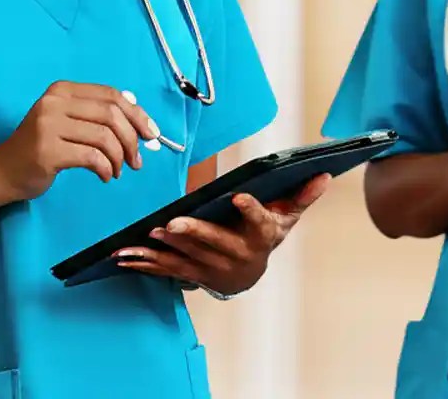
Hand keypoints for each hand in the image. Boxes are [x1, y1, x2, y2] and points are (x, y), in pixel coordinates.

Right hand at [0, 82, 161, 202]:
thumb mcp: (68, 122)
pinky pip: (92, 157)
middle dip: (132, 139)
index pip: (111, 96)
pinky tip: (104, 176)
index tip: (152, 134)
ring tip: (118, 171)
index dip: (138, 114)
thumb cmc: (41, 147)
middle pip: (111, 115)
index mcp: (62, 90)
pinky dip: (106, 168)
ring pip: (104, 137)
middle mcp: (54, 102)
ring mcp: (48, 125)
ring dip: (120, 157)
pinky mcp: (47, 150)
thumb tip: (138, 113)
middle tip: (138, 160)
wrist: (3, 170)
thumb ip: (97, 114)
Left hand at [114, 174, 330, 295]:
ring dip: (160, 251)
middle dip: (191, 234)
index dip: (251, 210)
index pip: (259, 222)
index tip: (239, 197)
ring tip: (141, 239)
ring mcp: (211, 268)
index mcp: (261, 236)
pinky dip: (144, 263)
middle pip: (214, 243)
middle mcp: (236, 256)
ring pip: (185, 259)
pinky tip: (124, 256)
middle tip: (171, 223)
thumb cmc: (266, 234)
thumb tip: (324, 174)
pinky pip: (165, 269)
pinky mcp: (190, 273)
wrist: (250, 274)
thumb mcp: (286, 215)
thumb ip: (302, 194)